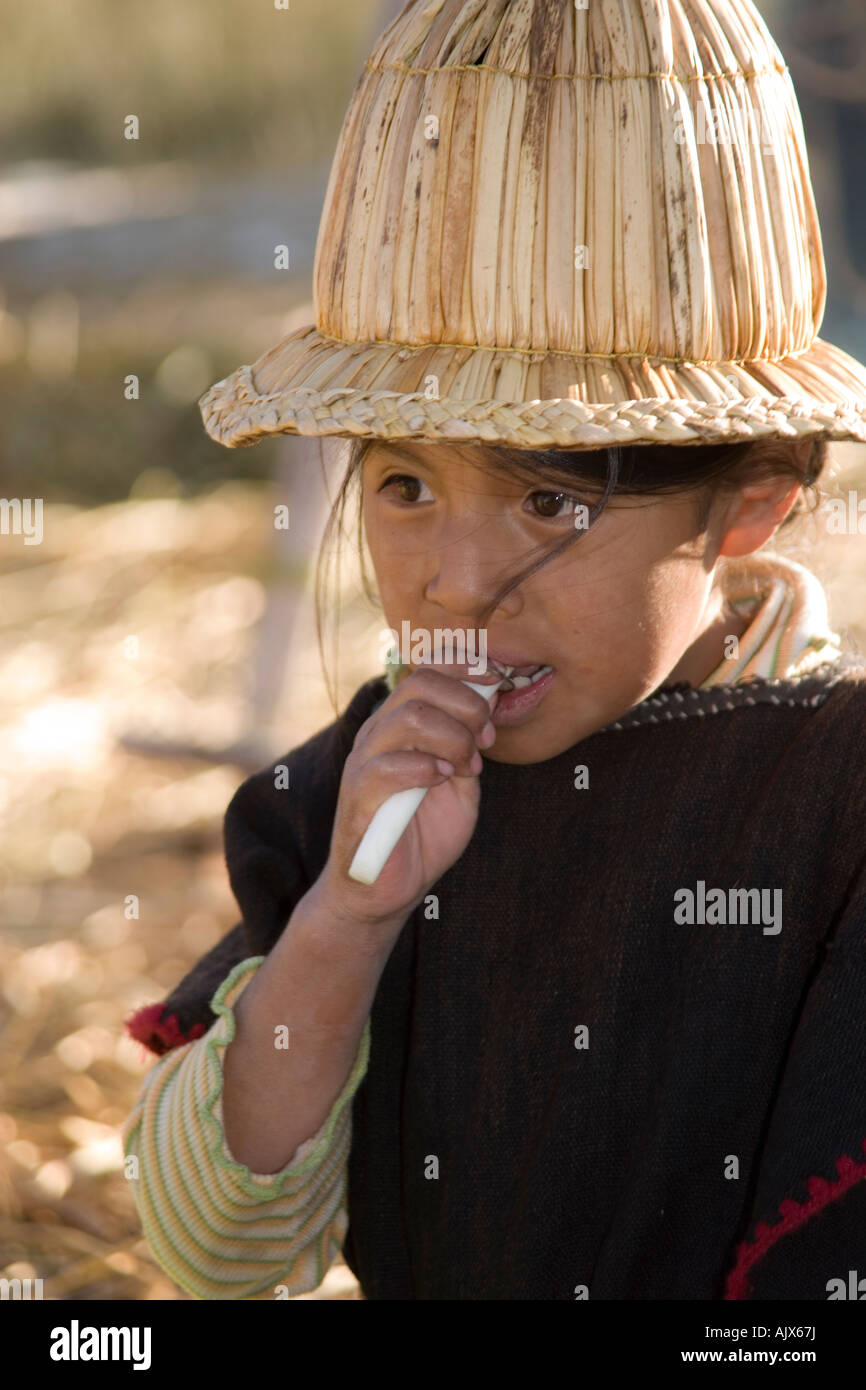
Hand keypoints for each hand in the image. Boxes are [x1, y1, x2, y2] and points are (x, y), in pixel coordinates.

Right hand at [319, 661, 498, 931]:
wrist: (386, 889)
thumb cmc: (422, 833)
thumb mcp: (460, 781)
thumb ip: (470, 743)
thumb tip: (490, 700)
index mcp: (400, 723)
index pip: (426, 670)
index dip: (464, 667)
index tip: (496, 687)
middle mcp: (377, 734)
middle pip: (420, 684)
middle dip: (467, 704)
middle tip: (486, 738)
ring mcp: (363, 763)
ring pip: (407, 718)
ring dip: (452, 737)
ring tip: (466, 767)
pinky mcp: (357, 798)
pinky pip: (386, 767)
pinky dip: (425, 768)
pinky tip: (443, 779)